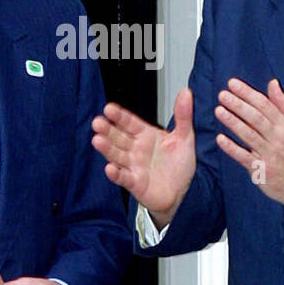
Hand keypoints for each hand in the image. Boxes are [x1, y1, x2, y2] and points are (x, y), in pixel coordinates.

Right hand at [92, 89, 195, 227]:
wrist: (183, 192)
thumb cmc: (179, 165)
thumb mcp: (184, 137)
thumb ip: (183, 116)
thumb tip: (186, 92)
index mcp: (145, 135)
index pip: (130, 123)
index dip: (119, 116)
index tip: (109, 108)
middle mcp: (136, 149)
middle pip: (118, 137)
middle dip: (107, 130)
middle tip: (97, 122)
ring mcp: (133, 166)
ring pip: (117, 155)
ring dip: (106, 149)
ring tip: (97, 140)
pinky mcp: (134, 182)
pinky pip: (123, 177)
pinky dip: (116, 174)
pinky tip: (109, 168)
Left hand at [215, 77, 283, 208]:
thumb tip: (272, 83)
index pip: (265, 105)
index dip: (248, 93)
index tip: (233, 84)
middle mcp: (278, 138)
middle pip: (256, 118)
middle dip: (238, 105)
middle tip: (222, 95)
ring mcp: (269, 154)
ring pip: (249, 135)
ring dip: (233, 122)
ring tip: (219, 111)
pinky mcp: (261, 169)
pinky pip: (244, 157)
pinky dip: (232, 148)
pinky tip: (220, 139)